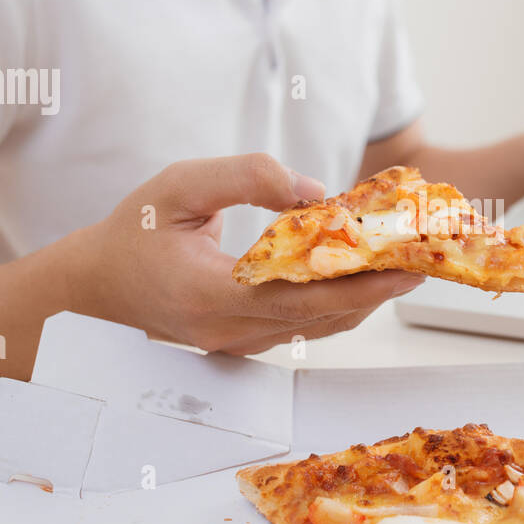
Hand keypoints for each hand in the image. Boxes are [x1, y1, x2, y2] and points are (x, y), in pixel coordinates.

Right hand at [78, 153, 422, 354]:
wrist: (96, 287)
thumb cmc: (134, 231)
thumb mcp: (178, 185)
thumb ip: (245, 178)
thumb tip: (313, 191)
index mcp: (209, 293)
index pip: (299, 295)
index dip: (359, 283)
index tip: (405, 263)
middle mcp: (228, 331)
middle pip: (322, 317)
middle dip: (380, 290)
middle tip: (426, 261)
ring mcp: (237, 346)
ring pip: (319, 327)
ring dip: (366, 297)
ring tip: (407, 262)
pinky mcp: (244, 344)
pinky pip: (305, 326)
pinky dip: (340, 301)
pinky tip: (366, 273)